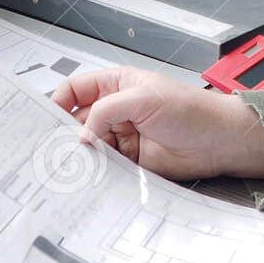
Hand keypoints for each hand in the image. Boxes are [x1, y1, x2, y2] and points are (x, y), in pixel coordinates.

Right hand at [51, 66, 263, 180]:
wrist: (218, 141)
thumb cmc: (188, 110)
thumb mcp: (143, 99)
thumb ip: (106, 111)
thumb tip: (80, 133)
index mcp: (116, 86)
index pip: (76, 89)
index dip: (59, 101)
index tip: (45, 118)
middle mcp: (115, 110)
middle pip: (78, 120)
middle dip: (64, 132)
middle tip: (49, 148)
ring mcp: (121, 136)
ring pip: (89, 145)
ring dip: (79, 155)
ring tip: (66, 166)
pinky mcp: (129, 161)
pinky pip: (105, 166)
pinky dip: (95, 171)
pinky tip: (87, 176)